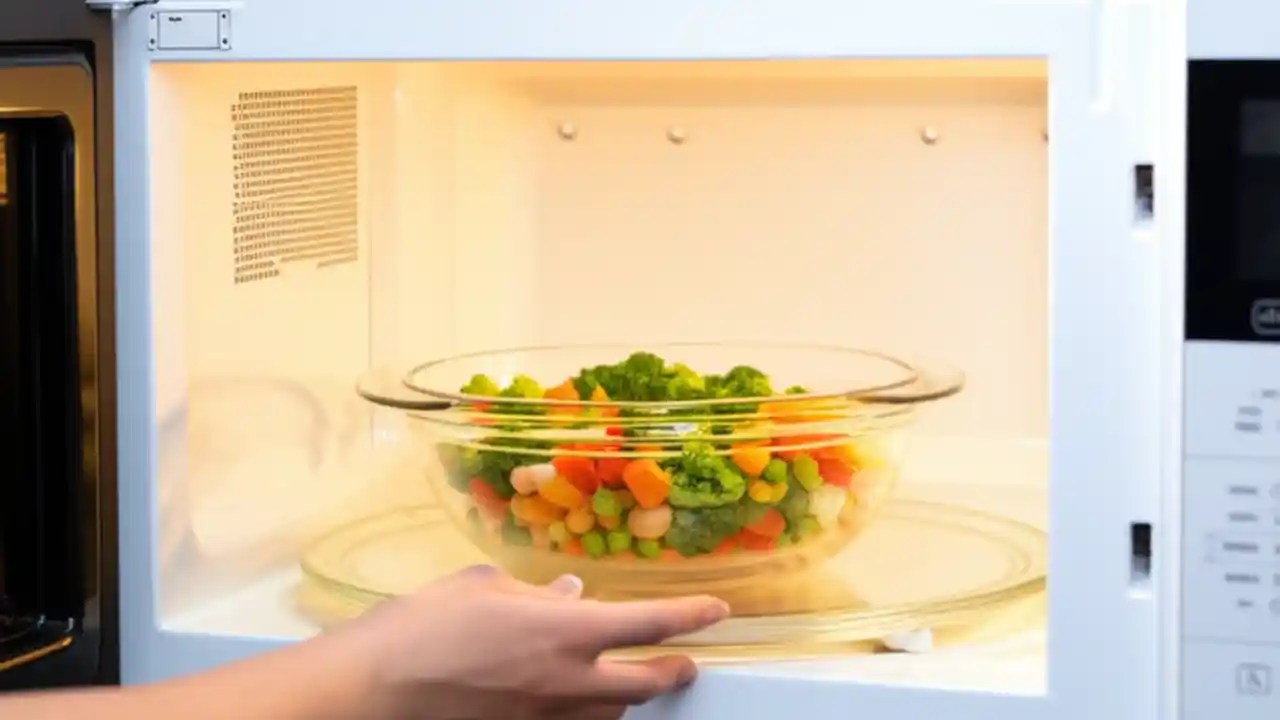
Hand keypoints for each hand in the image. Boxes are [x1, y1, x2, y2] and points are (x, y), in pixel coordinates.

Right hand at [338, 564, 729, 719]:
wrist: (377, 689)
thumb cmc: (425, 625)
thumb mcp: (483, 587)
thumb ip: (536, 592)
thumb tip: (568, 592)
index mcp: (565, 631)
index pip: (650, 624)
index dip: (690, 616)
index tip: (717, 611)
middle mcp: (568, 682)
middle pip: (647, 684)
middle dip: (675, 672)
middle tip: (687, 663)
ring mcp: (547, 718)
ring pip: (612, 714)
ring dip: (628, 697)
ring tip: (628, 682)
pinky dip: (584, 714)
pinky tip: (574, 702)